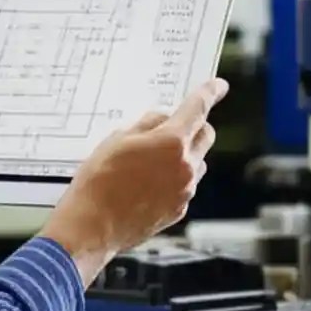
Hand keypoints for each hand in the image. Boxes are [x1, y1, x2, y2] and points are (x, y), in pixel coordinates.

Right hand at [39, 78, 227, 285]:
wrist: (92, 225)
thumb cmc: (99, 181)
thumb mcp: (116, 140)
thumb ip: (146, 125)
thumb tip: (161, 120)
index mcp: (171, 142)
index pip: (197, 109)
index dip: (209, 92)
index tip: (218, 85)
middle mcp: (185, 166)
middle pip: (206, 135)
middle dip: (194, 127)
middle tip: (171, 128)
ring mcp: (185, 190)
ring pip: (197, 162)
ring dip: (184, 155)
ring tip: (150, 162)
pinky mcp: (179, 209)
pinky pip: (185, 185)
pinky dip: (174, 179)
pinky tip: (146, 184)